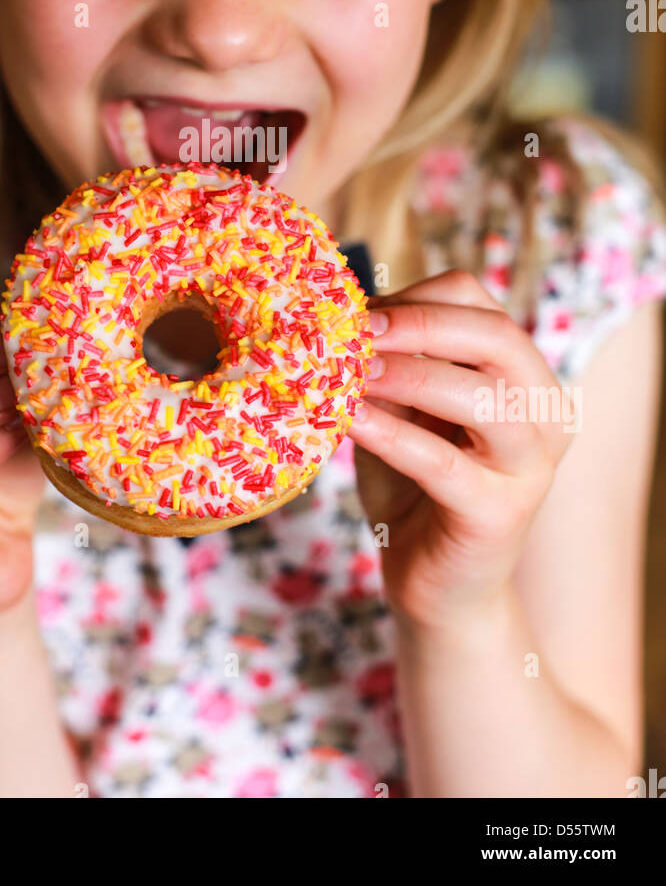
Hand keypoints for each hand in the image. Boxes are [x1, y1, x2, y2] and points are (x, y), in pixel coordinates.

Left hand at [350, 270, 575, 633]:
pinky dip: (391, 434)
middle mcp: (544, 412)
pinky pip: (443, 463)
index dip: (418, 299)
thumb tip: (341, 316)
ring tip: (350, 372)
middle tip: (356, 330)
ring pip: (482, 397)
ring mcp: (530, 465)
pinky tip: (349, 421)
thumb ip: (391, 364)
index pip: (482, 306)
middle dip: (421, 323)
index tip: (359, 312)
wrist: (437, 586)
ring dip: (409, 374)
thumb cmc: (414, 485)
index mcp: (524, 375)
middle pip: (497, 336)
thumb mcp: (403, 409)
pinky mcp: (500, 514)